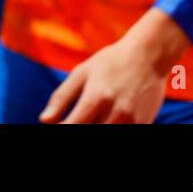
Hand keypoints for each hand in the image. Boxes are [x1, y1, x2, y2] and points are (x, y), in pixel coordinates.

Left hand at [39, 37, 168, 123]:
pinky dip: (112, 127)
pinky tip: (106, 117)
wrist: (148, 56)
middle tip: (76, 118)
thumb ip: (61, 98)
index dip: (62, 129)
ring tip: (92, 116)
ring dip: (95, 128)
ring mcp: (133, 121)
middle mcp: (116, 112)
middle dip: (79, 128)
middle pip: (91, 133)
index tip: (58, 125)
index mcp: (96, 97)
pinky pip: (124, 133)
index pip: (73, 126)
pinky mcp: (145, 124)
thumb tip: (44, 120)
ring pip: (108, 135)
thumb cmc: (110, 62)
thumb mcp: (82, 73)